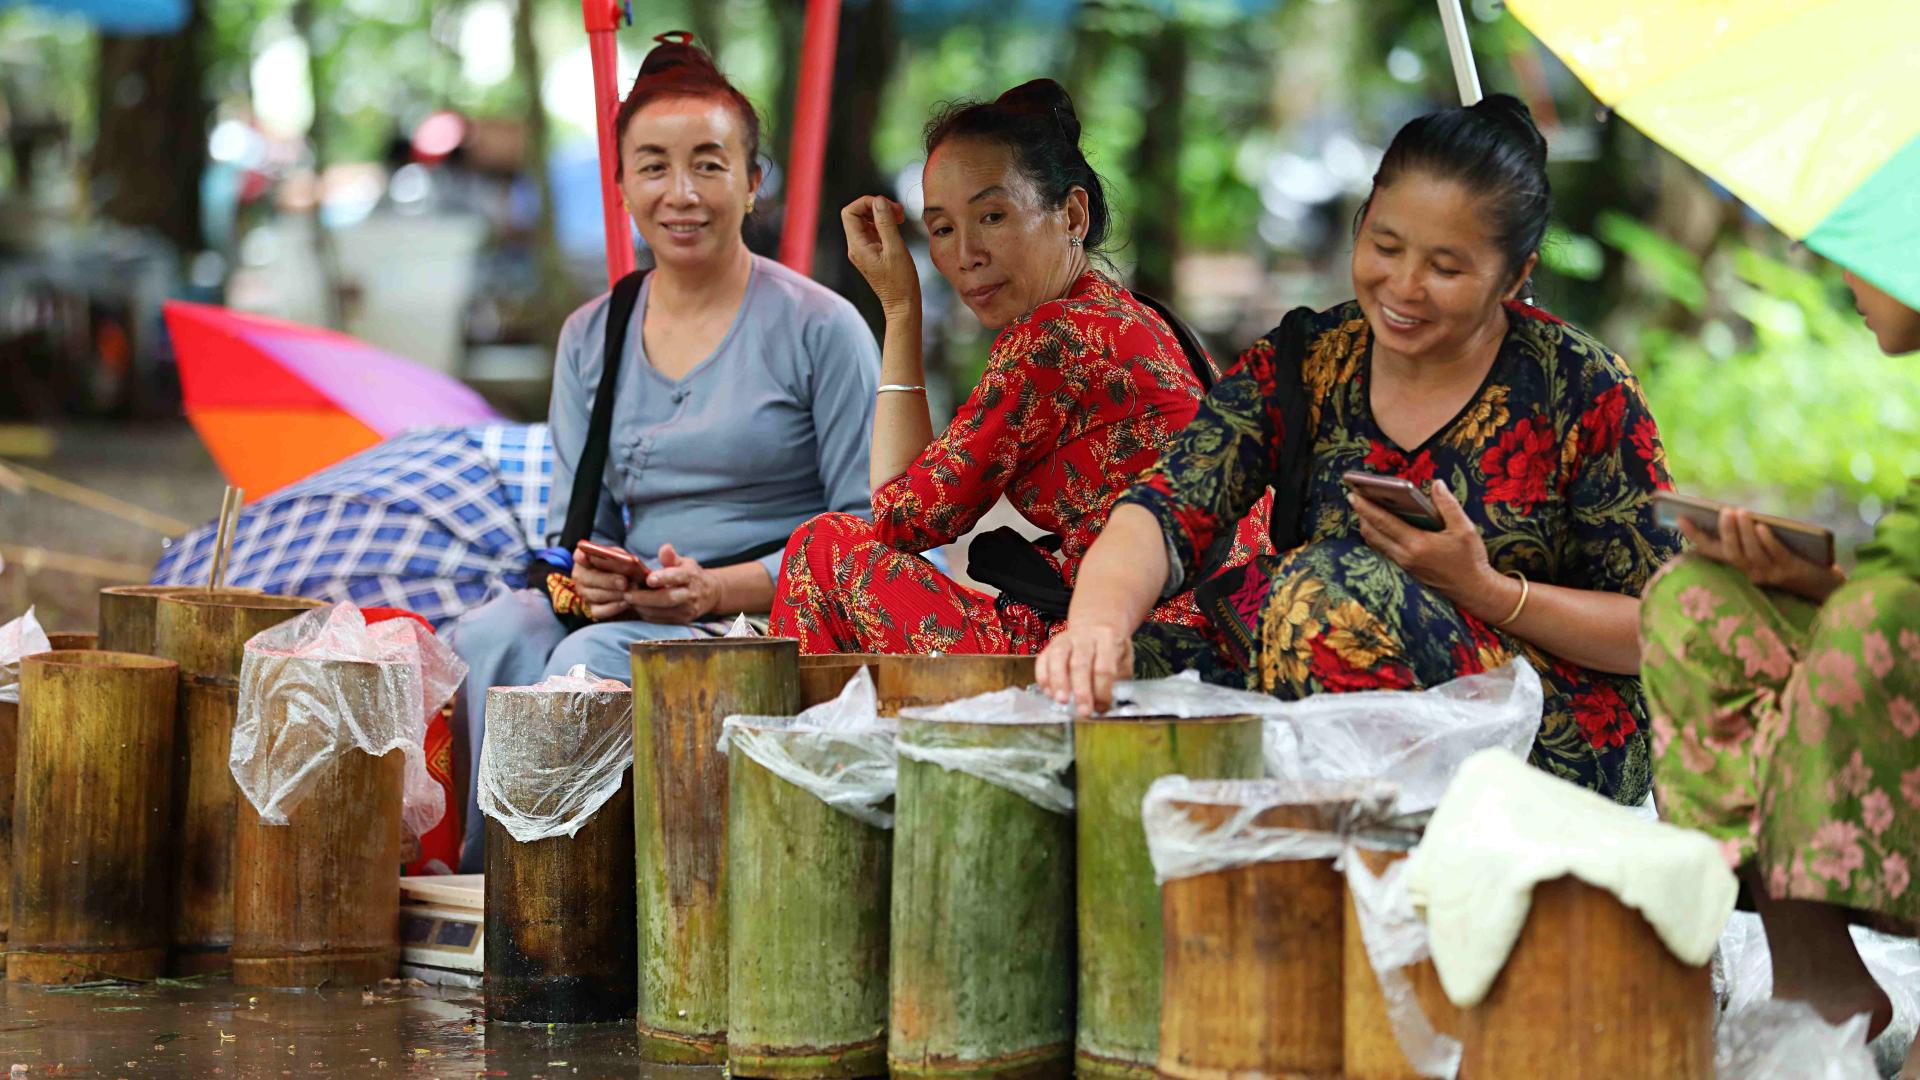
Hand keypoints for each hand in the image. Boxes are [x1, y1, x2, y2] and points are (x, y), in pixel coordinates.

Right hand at [571, 542, 633, 620]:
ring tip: (631, 591)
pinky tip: (626, 602)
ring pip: (595, 595)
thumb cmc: (623, 567)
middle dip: (608, 580)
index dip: (581, 557)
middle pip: (588, 579)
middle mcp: (580, 576)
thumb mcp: (622, 557)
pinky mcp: (592, 608)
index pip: (578, 556)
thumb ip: (622, 557)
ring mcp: (585, 593)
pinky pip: (600, 611)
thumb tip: (629, 561)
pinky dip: (614, 607)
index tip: (584, 556)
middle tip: (624, 582)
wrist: (631, 586)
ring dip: (615, 594)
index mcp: (584, 558)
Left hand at [626, 543, 718, 624]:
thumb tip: (665, 548)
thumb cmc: (691, 575)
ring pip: (662, 612)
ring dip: (642, 607)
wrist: (709, 594)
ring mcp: (687, 610)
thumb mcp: (684, 562)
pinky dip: (646, 614)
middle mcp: (690, 595)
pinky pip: (660, 620)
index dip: (663, 578)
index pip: (677, 577)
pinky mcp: (681, 621)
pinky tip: (637, 607)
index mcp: (691, 576)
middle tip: (628, 594)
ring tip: (628, 600)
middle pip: (668, 599)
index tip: (648, 579)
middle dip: (646, 598)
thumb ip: (671, 557)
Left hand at [840, 195, 918, 317]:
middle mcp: (856, 247)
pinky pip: (873, 230)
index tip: (887, 206)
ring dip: (882, 214)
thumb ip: (886, 223)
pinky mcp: (872, 252)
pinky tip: (898, 227)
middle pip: (857, 214)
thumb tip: (879, 201)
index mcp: (857, 246)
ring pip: (866, 221)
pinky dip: (884, 224)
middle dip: (877, 207)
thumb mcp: (896, 249)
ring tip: (900, 218)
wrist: (902, 304)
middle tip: (898, 212)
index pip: (849, 212)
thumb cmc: (901, 282)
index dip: (866, 203)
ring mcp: (863, 250)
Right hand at [1036, 621, 1133, 715]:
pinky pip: (1043, 660)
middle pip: (1080, 664)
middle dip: (1081, 691)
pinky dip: (1043, 677)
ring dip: (1058, 682)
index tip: (1102, 708)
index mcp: (1107, 640)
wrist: (1097, 623)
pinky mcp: (1051, 645)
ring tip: (1061, 701)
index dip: (1102, 691)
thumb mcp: (1124, 659)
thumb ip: (1118, 680)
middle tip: (1083, 711)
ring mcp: (1065, 639)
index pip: (1104, 668)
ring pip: (1058, 659)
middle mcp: (1084, 637)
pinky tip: (1048, 693)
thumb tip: (1107, 705)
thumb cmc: (1112, 647)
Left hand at [1351, 482, 1513, 621]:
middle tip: (1355, 496)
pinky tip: (1381, 524)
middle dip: (1361, 514)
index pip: (1383, 522)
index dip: (1366, 508)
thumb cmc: (1470, 559)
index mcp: (1417, 544)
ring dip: (1368, 526)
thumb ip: (1448, 504)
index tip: (1353, 494)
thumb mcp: (1464, 528)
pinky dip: (1377, 536)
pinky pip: (1383, 549)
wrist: (1473, 590)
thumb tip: (1436, 483)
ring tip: (1365, 508)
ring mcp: (1403, 564)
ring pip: (1375, 543)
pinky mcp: (1405, 569)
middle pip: (1372, 533)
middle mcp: (1405, 556)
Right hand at [1680, 508, 1845, 602]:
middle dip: (1726, 531)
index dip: (1694, 536)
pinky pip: (1775, 554)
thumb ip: (1752, 536)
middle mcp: (1751, 573)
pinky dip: (1767, 540)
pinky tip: (1762, 526)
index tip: (1680, 518)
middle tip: (1724, 511)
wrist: (1826, 586)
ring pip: (1751, 552)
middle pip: (1731, 553)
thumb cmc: (1794, 560)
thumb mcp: (1767, 550)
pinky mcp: (1791, 570)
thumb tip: (1736, 512)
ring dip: (1744, 531)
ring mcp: (1770, 574)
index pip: (1711, 551)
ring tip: (1741, 512)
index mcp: (1741, 567)